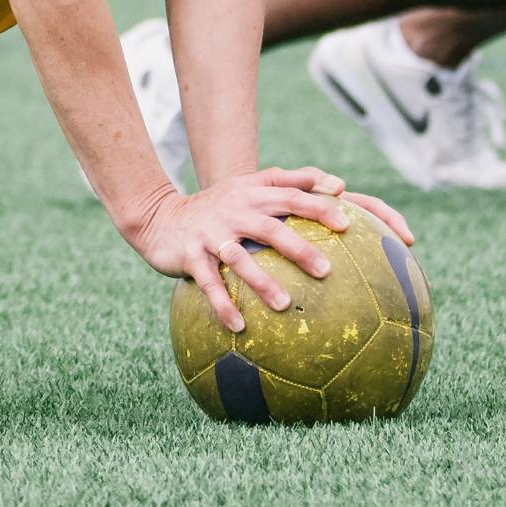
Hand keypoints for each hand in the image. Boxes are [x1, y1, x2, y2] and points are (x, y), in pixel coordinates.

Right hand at [133, 168, 407, 329]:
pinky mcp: (190, 255)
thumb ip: (291, 180)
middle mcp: (233, 211)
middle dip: (298, 248)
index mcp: (252, 194)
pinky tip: (238, 326)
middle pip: (270, 228)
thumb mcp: (249, 185)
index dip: (318, 207)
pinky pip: (208, 283)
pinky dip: (222, 304)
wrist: (159, 216)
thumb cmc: (217, 205)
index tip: (347, 224)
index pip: (291, 196)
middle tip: (326, 271)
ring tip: (285, 305)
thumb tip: (341, 184)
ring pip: (240, 259)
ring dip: (262, 282)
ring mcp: (211, 233)